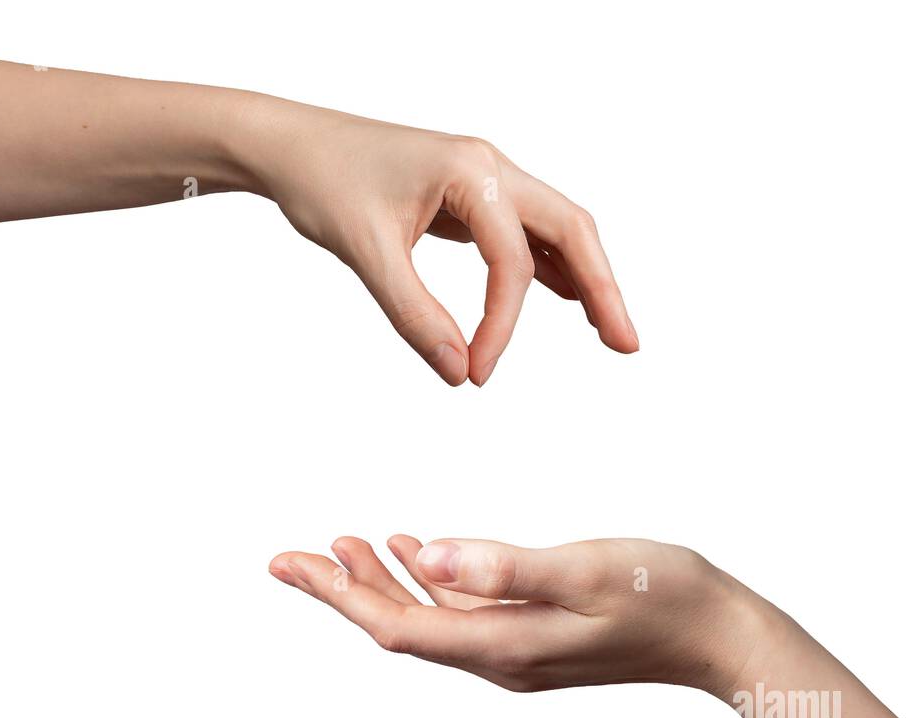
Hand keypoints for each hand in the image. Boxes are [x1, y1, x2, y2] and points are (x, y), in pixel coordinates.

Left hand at [240, 99, 638, 385]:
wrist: (289, 145)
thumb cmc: (322, 183)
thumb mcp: (367, 253)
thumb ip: (415, 316)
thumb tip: (458, 372)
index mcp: (471, 171)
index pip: (512, 260)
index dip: (502, 326)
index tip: (477, 374)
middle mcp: (489, 168)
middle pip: (571, 227)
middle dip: (604, 288)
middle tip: (627, 344)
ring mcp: (484, 179)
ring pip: (556, 228)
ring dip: (587, 277)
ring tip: (611, 330)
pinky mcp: (470, 197)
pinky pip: (526, 232)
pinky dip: (550, 267)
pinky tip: (567, 299)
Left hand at [269, 535, 762, 694]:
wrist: (720, 635)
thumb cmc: (666, 595)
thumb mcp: (587, 571)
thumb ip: (506, 565)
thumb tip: (429, 554)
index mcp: (503, 645)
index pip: (398, 626)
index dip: (338, 595)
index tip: (289, 564)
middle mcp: (500, 657)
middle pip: (401, 626)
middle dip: (343, 591)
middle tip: (291, 557)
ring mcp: (518, 650)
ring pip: (429, 618)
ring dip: (383, 584)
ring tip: (344, 544)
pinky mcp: (535, 636)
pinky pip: (463, 612)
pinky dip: (430, 581)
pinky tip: (420, 551)